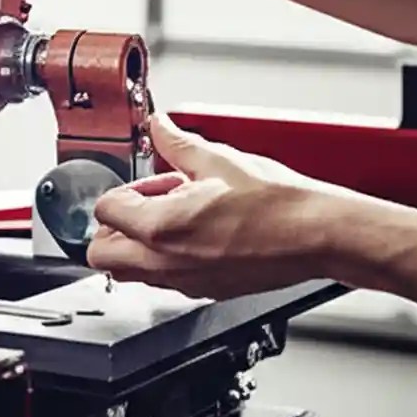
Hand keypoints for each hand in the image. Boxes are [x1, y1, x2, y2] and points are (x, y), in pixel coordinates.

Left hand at [86, 114, 342, 298]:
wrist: (314, 235)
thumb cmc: (276, 203)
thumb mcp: (219, 159)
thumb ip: (177, 143)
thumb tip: (159, 126)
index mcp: (161, 227)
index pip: (104, 212)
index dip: (123, 190)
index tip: (147, 183)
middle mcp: (166, 262)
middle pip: (102, 254)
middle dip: (115, 226)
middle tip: (146, 203)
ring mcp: (185, 282)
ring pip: (130, 272)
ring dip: (138, 244)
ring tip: (175, 216)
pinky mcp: (205, 291)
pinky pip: (164, 280)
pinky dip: (165, 258)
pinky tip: (198, 231)